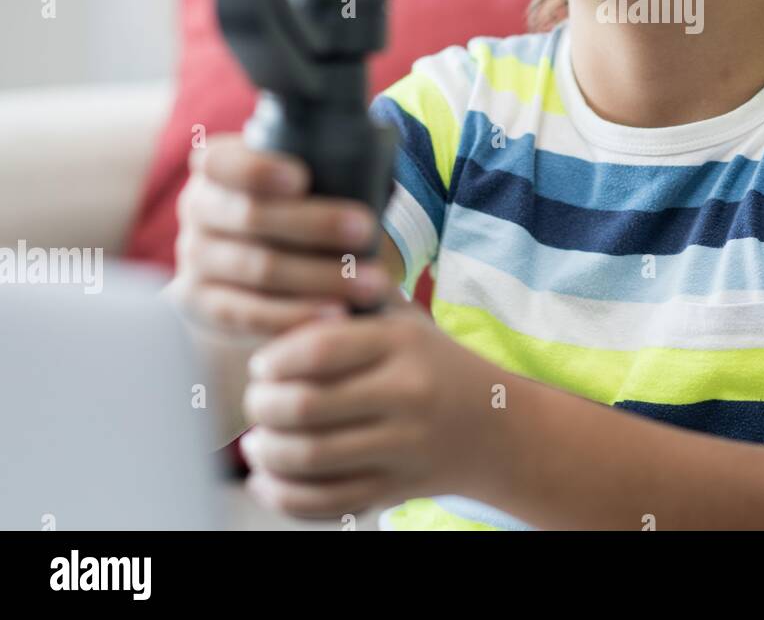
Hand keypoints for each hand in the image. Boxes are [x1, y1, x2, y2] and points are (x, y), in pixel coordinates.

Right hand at [167, 133, 389, 338]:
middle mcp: (198, 209)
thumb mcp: (298, 180)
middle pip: (251, 216)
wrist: (256, 272)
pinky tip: (335, 314)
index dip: (258, 169)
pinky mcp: (200, 305)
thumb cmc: (295, 209)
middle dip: (315, 224)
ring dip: (320, 276)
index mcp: (217, 169)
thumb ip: (324, 165)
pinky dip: (295, 315)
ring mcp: (194, 259)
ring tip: (371, 283)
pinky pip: (248, 314)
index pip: (222, 161)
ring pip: (258, 267)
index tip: (303, 178)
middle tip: (367, 230)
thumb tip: (377, 159)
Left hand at [239, 288, 494, 519]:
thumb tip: (295, 275)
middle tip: (255, 403)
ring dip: (266, 452)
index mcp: (403, 343)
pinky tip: (268, 478)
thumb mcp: (408, 320)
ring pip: (309, 457)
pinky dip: (284, 495)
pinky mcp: (397, 488)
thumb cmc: (435, 364)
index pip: (318, 348)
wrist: (497, 428)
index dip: (274, 359)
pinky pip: (325, 501)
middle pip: (305, 405)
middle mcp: (406, 392)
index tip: (261, 365)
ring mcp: (403, 445)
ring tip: (256, 442)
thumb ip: (358, 294)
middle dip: (261, 407)